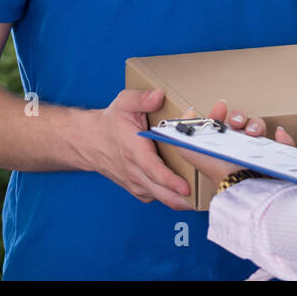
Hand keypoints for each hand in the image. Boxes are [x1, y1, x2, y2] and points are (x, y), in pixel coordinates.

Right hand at [87, 88, 193, 210]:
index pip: (153, 170)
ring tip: (205, 197)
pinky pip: (158, 197)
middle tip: (207, 197)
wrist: (90, 142)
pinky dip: (173, 198)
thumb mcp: (123, 103)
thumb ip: (142, 99)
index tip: (186, 187)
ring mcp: (136, 183)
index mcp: (134, 151)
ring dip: (181, 199)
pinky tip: (190, 194)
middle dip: (183, 197)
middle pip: (161, 192)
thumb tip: (159, 96)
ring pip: (161, 198)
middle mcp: (135, 171)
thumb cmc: (111, 122)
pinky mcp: (139, 189)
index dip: (170, 180)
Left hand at [176, 99, 295, 191]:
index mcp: (219, 146)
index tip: (220, 108)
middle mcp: (237, 149)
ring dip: (257, 124)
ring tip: (252, 133)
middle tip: (236, 123)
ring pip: (261, 129)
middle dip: (240, 116)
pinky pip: (285, 144)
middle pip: (242, 123)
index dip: (219, 113)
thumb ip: (182, 133)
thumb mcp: (190, 151)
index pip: (220, 124)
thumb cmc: (216, 169)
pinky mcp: (276, 160)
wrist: (240, 185)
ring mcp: (257, 154)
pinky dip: (285, 138)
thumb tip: (189, 113)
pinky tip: (279, 135)